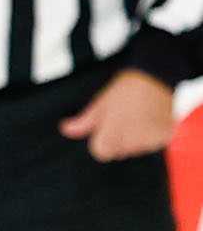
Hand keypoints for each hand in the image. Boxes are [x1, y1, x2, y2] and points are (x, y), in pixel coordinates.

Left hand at [59, 66, 185, 161]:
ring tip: (138, 116)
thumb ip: (83, 122)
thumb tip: (66, 129)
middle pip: (119, 152)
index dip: (102, 141)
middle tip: (124, 117)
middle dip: (119, 139)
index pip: (102, 153)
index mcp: (111, 137)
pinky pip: (154, 144)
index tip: (107, 128)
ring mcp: (150, 141)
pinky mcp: (164, 137)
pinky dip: (151, 135)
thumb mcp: (99, 105)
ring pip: (137, 148)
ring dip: (136, 138)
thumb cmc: (125, 90)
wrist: (155, 76)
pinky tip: (150, 118)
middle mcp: (131, 143)